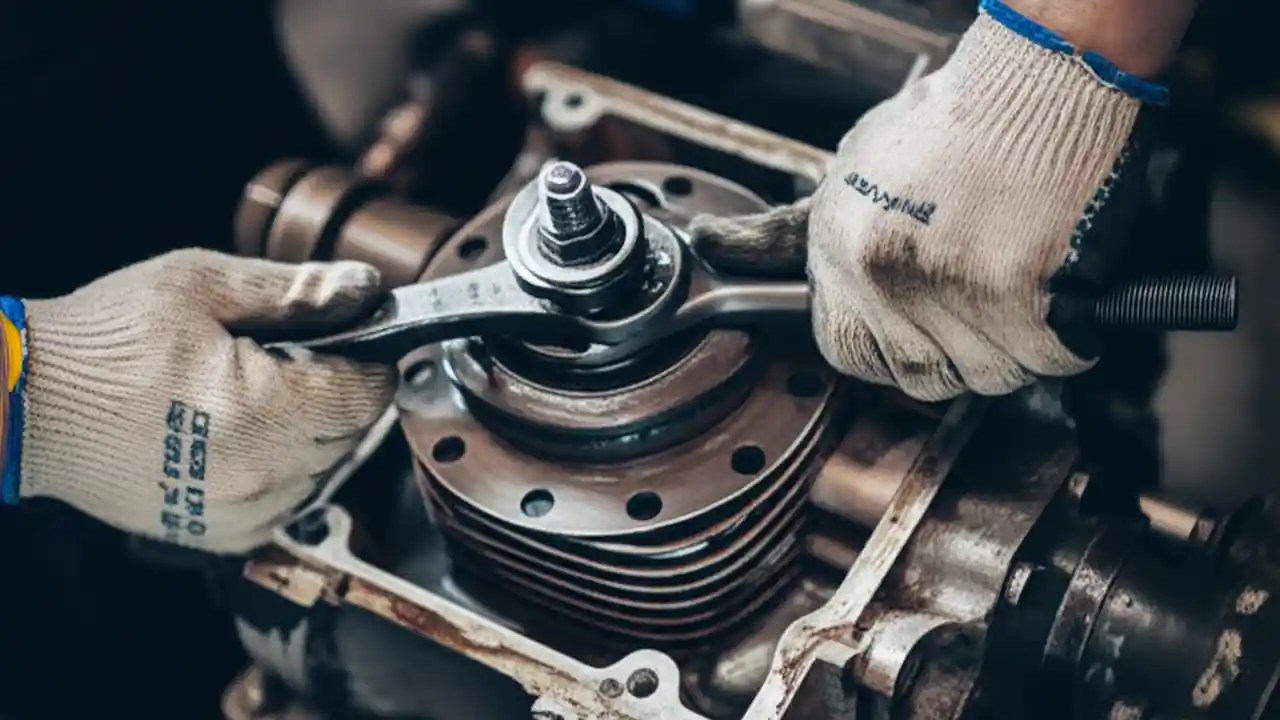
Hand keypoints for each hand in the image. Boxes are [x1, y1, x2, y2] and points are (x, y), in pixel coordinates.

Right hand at [19, 249, 395, 553]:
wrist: (29, 406)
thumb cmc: (108, 341)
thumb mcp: (203, 286)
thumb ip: (298, 290)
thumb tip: (367, 286)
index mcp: (268, 408)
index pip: (370, 393)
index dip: (369, 358)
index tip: (348, 339)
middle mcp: (266, 474)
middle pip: (353, 433)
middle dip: (338, 391)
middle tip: (288, 359)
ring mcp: (245, 513)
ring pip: (326, 470)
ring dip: (312, 433)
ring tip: (256, 395)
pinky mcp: (222, 534)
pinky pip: (288, 503)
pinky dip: (283, 471)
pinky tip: (242, 435)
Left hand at [691, 13, 1148, 400]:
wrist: (1039, 86)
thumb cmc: (942, 129)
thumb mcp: (845, 176)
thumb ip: (780, 232)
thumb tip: (713, 244)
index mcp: (844, 255)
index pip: (843, 354)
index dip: (879, 342)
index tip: (907, 318)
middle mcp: (893, 282)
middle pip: (918, 378)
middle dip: (944, 350)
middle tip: (967, 297)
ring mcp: (963, 297)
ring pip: (985, 377)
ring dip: (1005, 347)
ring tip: (1009, 281)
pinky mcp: (1034, 305)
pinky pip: (1047, 362)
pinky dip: (1058, 339)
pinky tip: (1050, 289)